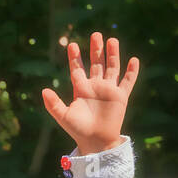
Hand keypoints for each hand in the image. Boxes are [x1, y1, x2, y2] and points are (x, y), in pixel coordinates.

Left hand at [41, 35, 138, 154]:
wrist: (96, 143)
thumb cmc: (78, 131)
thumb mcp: (63, 117)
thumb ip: (53, 104)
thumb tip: (44, 90)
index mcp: (81, 89)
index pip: (77, 69)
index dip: (75, 58)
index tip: (72, 45)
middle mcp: (95, 87)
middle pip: (96, 64)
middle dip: (96, 49)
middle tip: (95, 35)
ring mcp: (109, 91)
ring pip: (112, 68)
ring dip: (112, 55)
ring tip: (112, 40)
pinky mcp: (121, 97)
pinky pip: (128, 81)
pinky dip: (131, 71)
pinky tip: (134, 60)